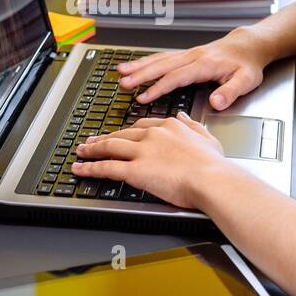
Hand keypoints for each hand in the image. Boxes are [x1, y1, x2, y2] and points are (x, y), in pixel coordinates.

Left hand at [72, 113, 233, 208]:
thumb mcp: (207, 138)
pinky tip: (81, 169)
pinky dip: (90, 167)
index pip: (142, 125)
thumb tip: (184, 117)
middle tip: (92, 141)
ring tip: (81, 151)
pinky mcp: (134, 169)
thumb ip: (193, 126)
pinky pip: (106, 167)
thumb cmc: (214, 166)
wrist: (212, 179)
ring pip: (110, 146)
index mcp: (169, 126)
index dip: (128, 130)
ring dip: (92, 149)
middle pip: (122, 133)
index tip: (121, 133)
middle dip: (105, 137)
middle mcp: (153, 135)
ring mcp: (142, 151)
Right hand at [117, 27, 271, 110]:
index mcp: (204, 65)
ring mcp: (188, 54)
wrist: (248, 46)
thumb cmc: (247, 65)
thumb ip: (230, 92)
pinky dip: (147, 61)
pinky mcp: (186, 55)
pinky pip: (163, 57)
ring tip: (120, 71)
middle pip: (162, 65)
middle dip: (141, 74)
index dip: (158, 88)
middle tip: (123, 82)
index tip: (142, 97)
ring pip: (160, 59)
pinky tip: (135, 65)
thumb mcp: (246, 81)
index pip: (176, 77)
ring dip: (139, 65)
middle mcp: (193, 57)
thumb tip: (216, 103)